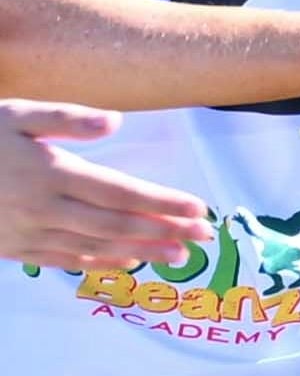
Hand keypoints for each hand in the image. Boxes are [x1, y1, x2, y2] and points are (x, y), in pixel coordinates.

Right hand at [0, 104, 209, 269]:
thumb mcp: (15, 113)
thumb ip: (65, 117)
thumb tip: (115, 122)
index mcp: (51, 172)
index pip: (121, 192)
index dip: (163, 203)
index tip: (199, 209)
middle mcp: (44, 207)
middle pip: (116, 224)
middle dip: (165, 231)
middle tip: (205, 238)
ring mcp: (27, 232)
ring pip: (95, 246)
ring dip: (141, 251)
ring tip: (179, 255)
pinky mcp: (12, 247)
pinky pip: (63, 259)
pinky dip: (98, 262)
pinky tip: (125, 262)